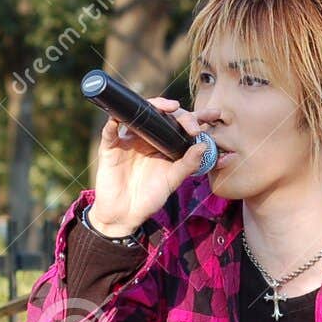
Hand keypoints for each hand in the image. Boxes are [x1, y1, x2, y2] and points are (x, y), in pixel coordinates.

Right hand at [88, 97, 210, 235]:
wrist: (124, 215)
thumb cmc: (149, 197)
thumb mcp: (172, 181)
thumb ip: (187, 165)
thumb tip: (204, 145)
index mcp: (163, 144)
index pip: (178, 124)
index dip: (192, 117)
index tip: (211, 115)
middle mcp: (146, 138)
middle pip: (158, 114)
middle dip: (173, 110)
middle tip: (184, 116)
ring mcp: (128, 140)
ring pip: (135, 115)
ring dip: (149, 106)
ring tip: (164, 107)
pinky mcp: (110, 148)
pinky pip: (109, 132)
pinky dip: (112, 123)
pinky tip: (119, 119)